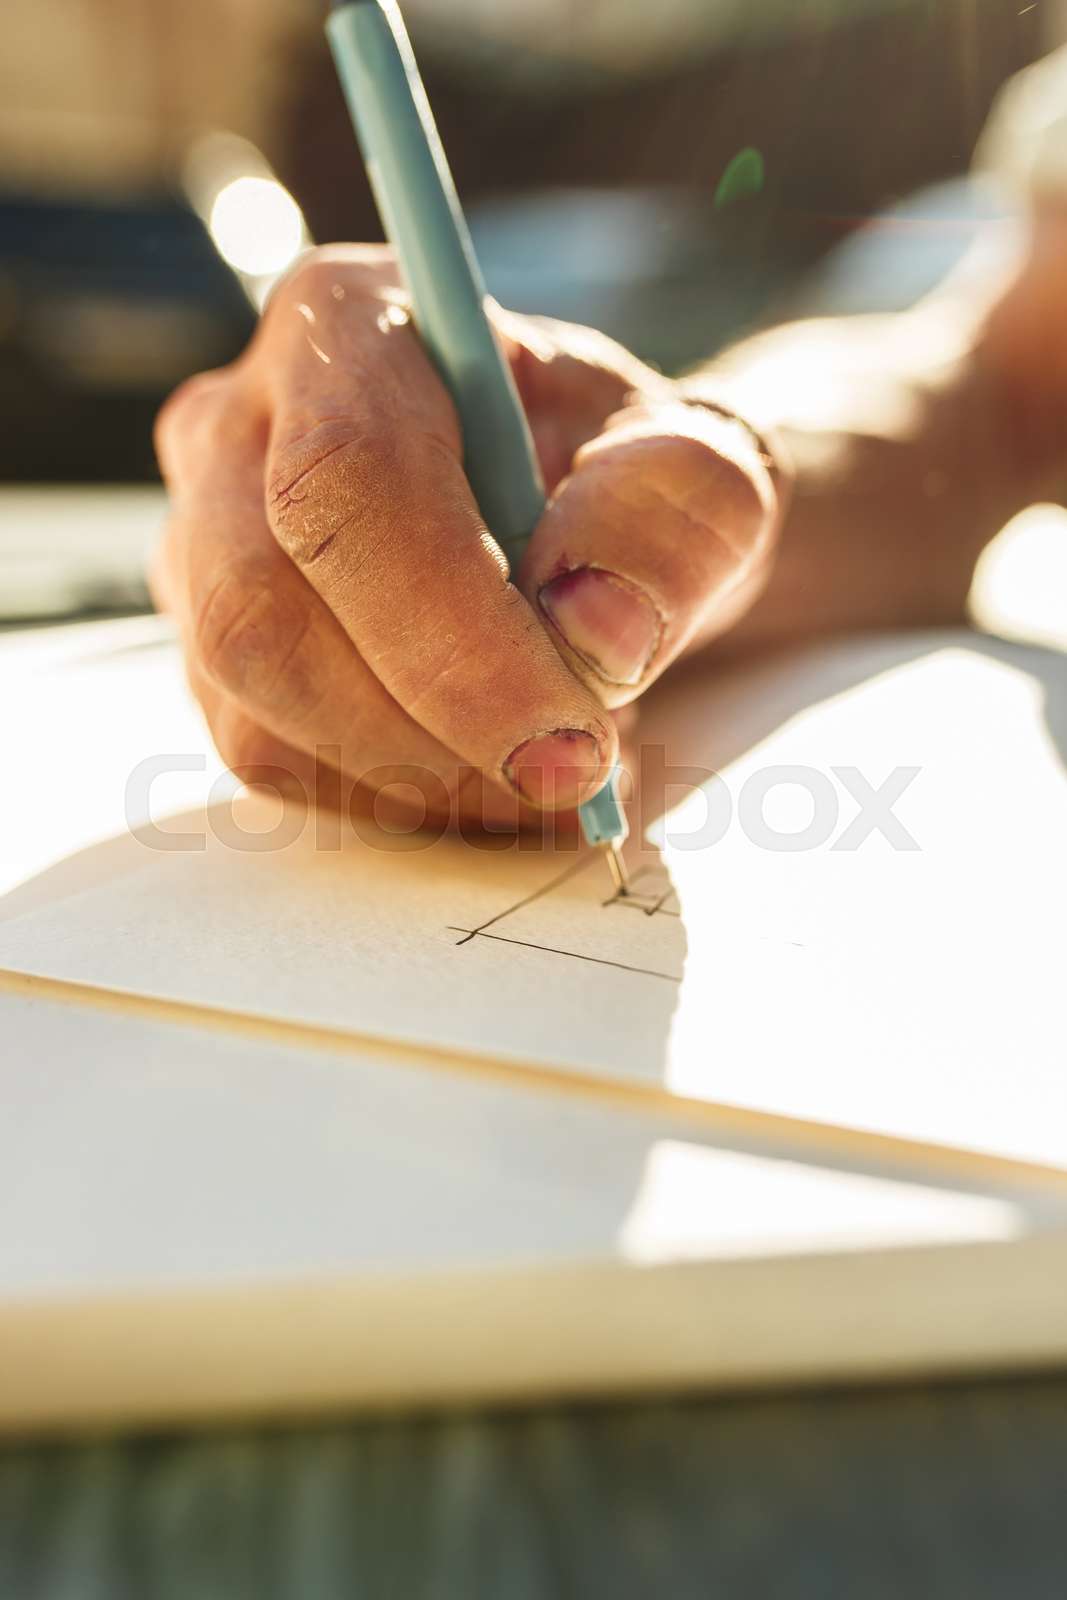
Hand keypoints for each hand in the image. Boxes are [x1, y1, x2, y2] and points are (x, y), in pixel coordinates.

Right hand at [153, 245, 779, 832]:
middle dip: (429, 730)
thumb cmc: (632, 482)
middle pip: (261, 610)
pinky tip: (487, 773)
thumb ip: (671, 520)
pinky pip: (271, 757)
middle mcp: (240, 426)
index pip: (349, 480)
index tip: (571, 743)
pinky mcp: (212, 651)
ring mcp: (203, 545)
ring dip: (423, 774)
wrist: (592, 532)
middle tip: (573, 779)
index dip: (452, 636)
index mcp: (350, 325)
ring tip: (551, 762)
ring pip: (257, 702)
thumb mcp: (703, 470)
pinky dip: (396, 795)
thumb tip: (593, 631)